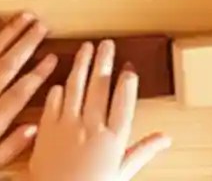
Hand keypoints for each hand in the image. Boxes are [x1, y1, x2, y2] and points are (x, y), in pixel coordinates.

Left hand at [29, 40, 169, 180]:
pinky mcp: (46, 129)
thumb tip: (165, 139)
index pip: (124, 100)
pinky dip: (58, 89)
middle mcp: (91, 127)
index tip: (129, 67)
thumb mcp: (122, 174)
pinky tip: (61, 80)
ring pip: (76, 86)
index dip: (127, 81)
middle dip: (105, 61)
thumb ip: (142, 152)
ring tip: (86, 48)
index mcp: (113, 139)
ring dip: (82, 64)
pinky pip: (52, 101)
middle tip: (107, 44)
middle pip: (100, 86)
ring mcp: (67, 125)